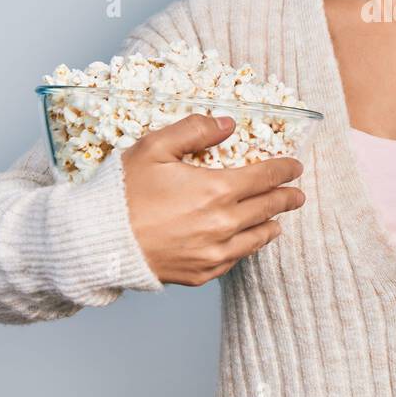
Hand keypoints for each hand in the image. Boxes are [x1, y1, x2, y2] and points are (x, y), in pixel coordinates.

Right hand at [119, 113, 306, 285]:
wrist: (98, 242)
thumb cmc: (123, 193)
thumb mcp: (155, 147)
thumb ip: (195, 129)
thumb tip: (228, 123)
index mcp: (217, 190)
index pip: (265, 177)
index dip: (284, 169)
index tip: (295, 167)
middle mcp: (223, 224)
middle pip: (268, 208)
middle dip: (287, 198)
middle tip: (297, 194)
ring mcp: (214, 252)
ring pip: (257, 238)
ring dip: (271, 225)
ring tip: (277, 220)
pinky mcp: (201, 273)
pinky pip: (235, 259)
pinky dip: (246, 247)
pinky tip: (246, 241)